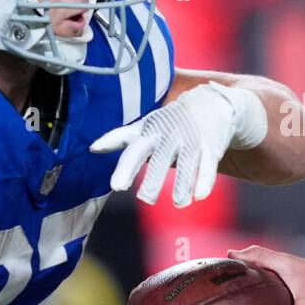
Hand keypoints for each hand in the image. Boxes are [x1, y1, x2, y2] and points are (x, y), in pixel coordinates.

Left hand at [90, 82, 264, 207]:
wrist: (209, 102)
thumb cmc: (170, 120)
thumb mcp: (145, 126)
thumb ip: (121, 138)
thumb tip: (93, 148)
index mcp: (150, 132)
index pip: (134, 151)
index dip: (126, 168)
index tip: (117, 186)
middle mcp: (170, 135)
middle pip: (160, 160)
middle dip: (153, 178)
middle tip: (145, 198)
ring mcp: (191, 140)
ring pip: (186, 165)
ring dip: (182, 185)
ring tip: (178, 203)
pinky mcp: (211, 147)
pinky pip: (207, 166)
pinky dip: (204, 181)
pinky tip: (199, 196)